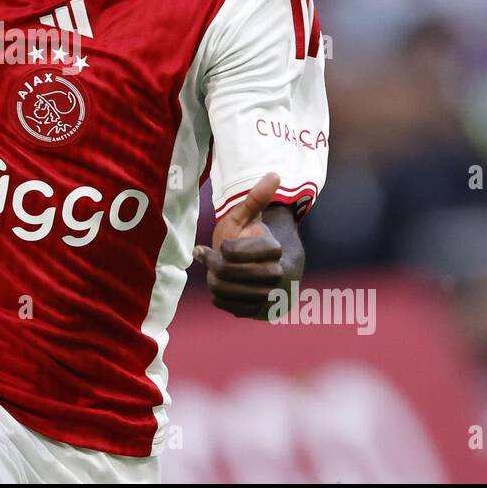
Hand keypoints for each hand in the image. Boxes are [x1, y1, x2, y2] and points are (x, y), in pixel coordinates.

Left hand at [192, 171, 289, 318]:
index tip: (223, 246)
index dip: (224, 249)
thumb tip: (274, 174)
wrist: (265, 269)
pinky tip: (222, 284)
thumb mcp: (248, 217)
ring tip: (214, 271)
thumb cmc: (250, 239)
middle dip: (213, 265)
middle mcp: (277, 276)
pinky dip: (218, 294)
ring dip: (213, 279)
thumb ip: (256, 199)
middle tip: (209, 258)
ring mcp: (269, 297)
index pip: (234, 252)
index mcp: (275, 250)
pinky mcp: (259, 312)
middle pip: (227, 273)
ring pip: (224, 290)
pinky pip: (226, 305)